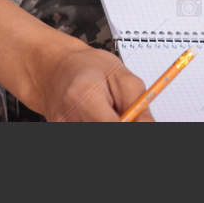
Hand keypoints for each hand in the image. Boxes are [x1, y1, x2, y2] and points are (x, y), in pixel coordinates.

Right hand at [0, 0, 149, 120]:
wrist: (52, 69)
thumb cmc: (84, 67)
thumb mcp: (121, 75)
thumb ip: (139, 104)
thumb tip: (151, 126)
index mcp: (86, 98)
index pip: (115, 127)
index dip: (131, 126)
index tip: (138, 120)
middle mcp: (69, 120)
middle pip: (107, 133)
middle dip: (122, 125)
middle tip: (123, 113)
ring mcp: (63, 130)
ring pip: (99, 135)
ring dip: (112, 125)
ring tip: (108, 112)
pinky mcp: (61, 133)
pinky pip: (90, 133)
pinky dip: (100, 126)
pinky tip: (98, 118)